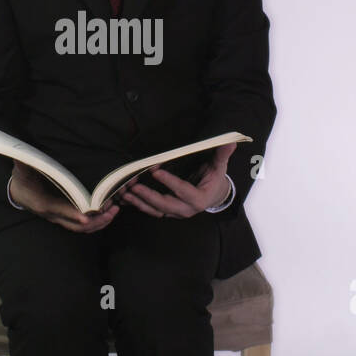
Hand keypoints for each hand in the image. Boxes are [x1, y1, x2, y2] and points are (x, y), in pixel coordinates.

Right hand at [9, 162, 119, 232]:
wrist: (18, 193)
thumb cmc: (23, 180)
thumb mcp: (22, 171)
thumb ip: (24, 164)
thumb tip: (21, 155)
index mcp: (43, 203)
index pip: (58, 210)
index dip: (71, 213)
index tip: (86, 216)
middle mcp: (53, 215)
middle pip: (75, 224)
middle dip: (95, 220)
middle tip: (111, 209)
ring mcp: (60, 218)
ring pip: (81, 228)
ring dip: (100, 222)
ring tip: (115, 211)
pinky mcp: (65, 218)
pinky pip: (82, 226)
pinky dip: (97, 223)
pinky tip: (109, 214)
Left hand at [117, 143, 235, 218]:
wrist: (215, 196)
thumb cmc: (215, 180)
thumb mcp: (220, 167)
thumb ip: (222, 155)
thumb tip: (230, 142)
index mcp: (199, 199)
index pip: (182, 190)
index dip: (169, 181)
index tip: (155, 170)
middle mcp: (186, 210)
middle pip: (165, 204)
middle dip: (148, 196)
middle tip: (134, 185)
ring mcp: (176, 213)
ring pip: (155, 210)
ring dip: (139, 202)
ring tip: (125, 193)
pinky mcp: (168, 213)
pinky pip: (151, 211)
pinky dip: (139, 205)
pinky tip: (126, 198)